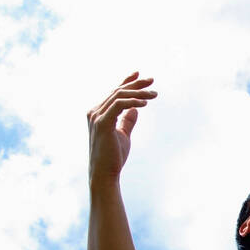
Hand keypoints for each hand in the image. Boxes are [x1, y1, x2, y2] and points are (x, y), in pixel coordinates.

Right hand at [87, 71, 156, 185]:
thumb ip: (127, 121)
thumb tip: (136, 109)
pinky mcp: (102, 123)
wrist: (105, 174)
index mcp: (98, 113)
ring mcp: (96, 116)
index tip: (140, 75)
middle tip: (152, 80)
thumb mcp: (123, 135)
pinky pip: (119, 105)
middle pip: (117, 91)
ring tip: (154, 94)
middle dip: (136, 84)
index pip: (114, 93)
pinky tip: (145, 103)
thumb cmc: (113, 157)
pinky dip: (132, 101)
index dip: (127, 81)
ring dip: (138, 93)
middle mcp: (94, 112)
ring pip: (119, 96)